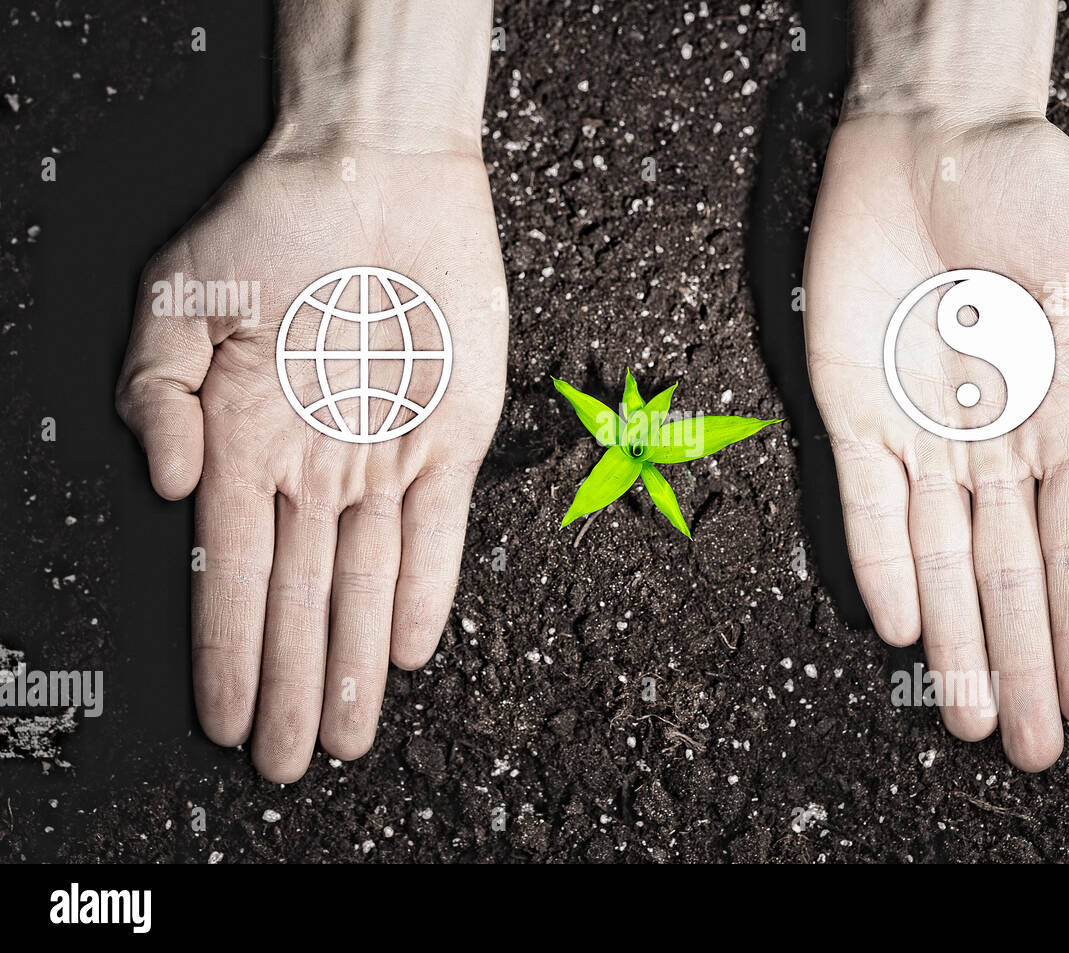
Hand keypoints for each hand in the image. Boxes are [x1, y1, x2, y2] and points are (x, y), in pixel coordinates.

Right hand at [115, 1, 503, 780]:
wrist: (374, 171)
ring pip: (366, 581)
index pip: (231, 572)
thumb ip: (156, 396)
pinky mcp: (453, 435)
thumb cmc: (273, 226)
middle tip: (285, 761)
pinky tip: (404, 647)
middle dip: (290, 683)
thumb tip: (169, 485)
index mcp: (247, 440)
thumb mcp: (178, 300)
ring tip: (343, 733)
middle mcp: (316, 464)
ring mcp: (385, 455)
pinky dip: (424, 588)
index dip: (227, 651)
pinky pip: (439, 529)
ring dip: (351, 659)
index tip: (221, 717)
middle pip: (300, 598)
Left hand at [804, 110, 1068, 769]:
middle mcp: (991, 441)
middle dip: (1021, 660)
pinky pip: (865, 505)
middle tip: (1029, 743)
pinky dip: (877, 564)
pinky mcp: (852, 410)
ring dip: (955, 640)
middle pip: (1006, 574)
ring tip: (973, 715)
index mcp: (1064, 417)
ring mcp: (920, 432)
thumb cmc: (1036, 186)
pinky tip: (898, 628)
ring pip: (937, 559)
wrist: (932, 141)